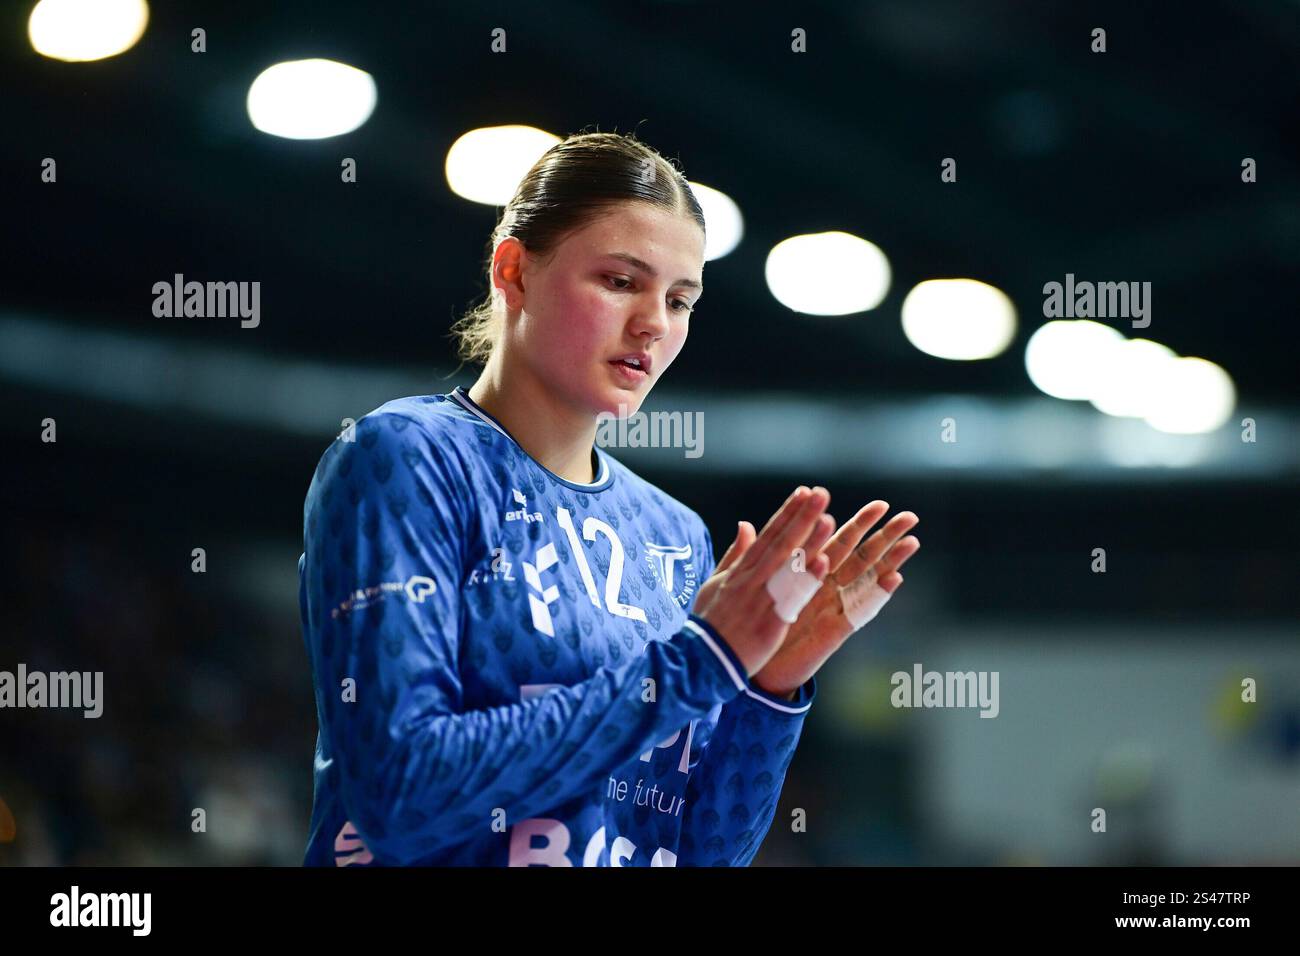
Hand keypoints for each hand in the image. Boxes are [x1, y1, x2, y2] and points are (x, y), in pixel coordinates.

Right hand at [694, 486, 835, 675]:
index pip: (768, 535)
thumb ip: (735, 554)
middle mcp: (751, 579)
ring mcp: (760, 599)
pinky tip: (823, 562)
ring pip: (788, 565)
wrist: (701, 660)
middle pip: (780, 542)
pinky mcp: (769, 621)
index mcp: (740, 571)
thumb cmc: (710, 623)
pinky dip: (806, 579)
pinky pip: (791, 597)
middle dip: (801, 516)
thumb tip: (746, 524)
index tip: (804, 492)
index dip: (787, 513)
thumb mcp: (716, 583)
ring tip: (829, 519)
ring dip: (808, 541)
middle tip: (821, 493)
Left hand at [751, 500, 919, 699]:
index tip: (882, 504)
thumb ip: (754, 555)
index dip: (861, 524)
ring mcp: (835, 608)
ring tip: (911, 542)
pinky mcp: (834, 630)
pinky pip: (858, 611)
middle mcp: (829, 588)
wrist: (754, 664)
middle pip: (863, 557)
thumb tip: (745, 523)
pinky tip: (894, 579)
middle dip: (886, 537)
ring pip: (868, 581)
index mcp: (813, 573)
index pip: (842, 542)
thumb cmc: (758, 622)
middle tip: (910, 517)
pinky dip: (876, 595)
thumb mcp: (757, 583)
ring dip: (891, 561)